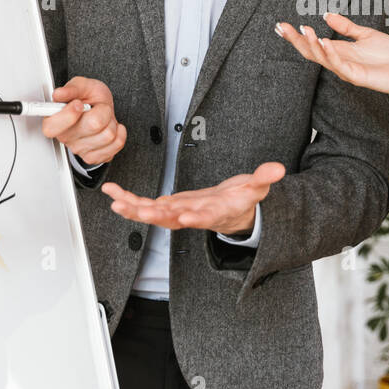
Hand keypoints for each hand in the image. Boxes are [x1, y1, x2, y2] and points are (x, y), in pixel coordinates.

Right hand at [42, 76, 126, 165]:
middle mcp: (65, 137)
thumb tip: (58, 94)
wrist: (103, 109)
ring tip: (103, 117)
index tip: (79, 104)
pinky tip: (110, 126)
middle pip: (93, 125)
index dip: (69, 115)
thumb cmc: (90, 98)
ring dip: (111, 121)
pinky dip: (120, 132)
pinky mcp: (94, 157)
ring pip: (108, 135)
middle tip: (97, 107)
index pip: (53, 127)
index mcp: (54, 120)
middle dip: (102, 110)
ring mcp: (79, 149)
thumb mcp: (82, 85)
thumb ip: (71, 88)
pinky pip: (117, 144)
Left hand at [102, 162, 285, 235]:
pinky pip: (144, 206)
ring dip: (132, 208)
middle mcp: (193, 217)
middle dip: (150, 215)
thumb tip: (278, 169)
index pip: (205, 217)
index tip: (183, 216)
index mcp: (215, 213)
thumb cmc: (243, 200)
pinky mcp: (167, 208)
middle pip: (170, 219)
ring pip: (152, 214)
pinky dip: (128, 200)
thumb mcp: (256, 189)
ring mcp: (178, 213)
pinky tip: (111, 192)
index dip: (195, 217)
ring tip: (113, 199)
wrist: (232, 212)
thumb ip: (264, 179)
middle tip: (130, 208)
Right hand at [274, 12, 388, 98]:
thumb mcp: (366, 35)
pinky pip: (340, 65)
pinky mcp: (357, 76)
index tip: (281, 25)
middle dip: (296, 40)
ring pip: (323, 58)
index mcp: (340, 51)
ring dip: (312, 44)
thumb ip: (346, 27)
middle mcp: (339, 61)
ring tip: (304, 30)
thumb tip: (326, 15)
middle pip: (311, 52)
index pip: (313, 44)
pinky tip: (324, 42)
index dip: (297, 36)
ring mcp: (346, 70)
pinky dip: (331, 54)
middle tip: (282, 27)